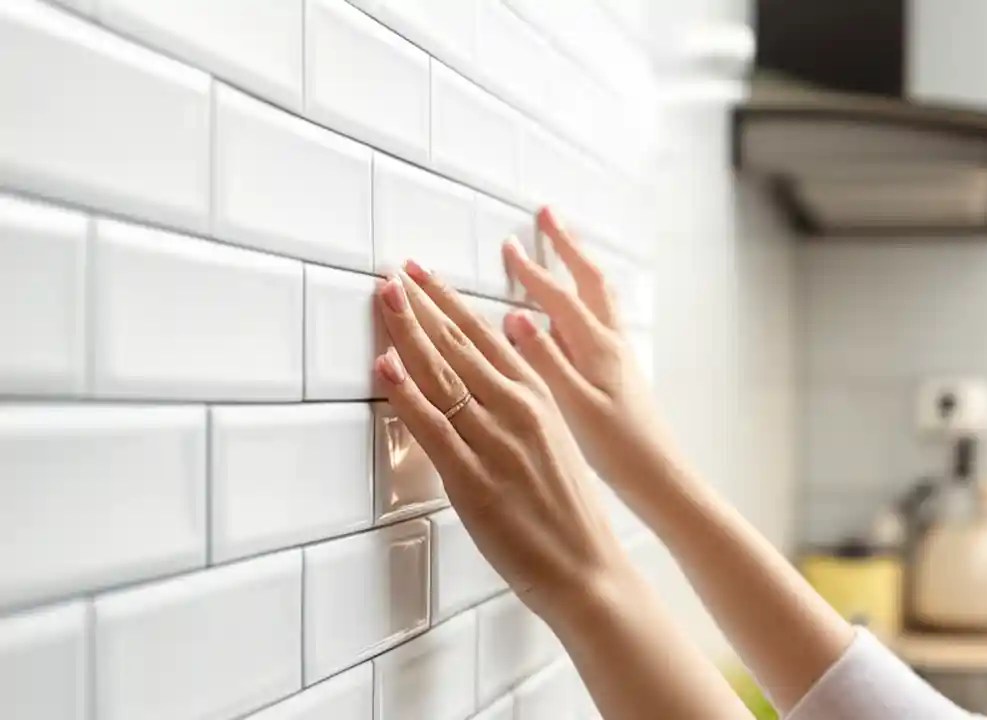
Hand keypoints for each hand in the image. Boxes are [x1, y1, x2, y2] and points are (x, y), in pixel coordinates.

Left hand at [372, 261, 631, 621]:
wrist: (587, 566)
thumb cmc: (568, 510)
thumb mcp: (554, 440)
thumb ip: (524, 406)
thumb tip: (494, 380)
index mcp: (539, 398)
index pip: (487, 338)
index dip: (451, 303)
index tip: (425, 276)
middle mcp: (518, 410)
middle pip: (461, 345)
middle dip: (424, 304)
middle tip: (395, 271)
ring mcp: (495, 442)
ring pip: (444, 374)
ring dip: (410, 332)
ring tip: (386, 297)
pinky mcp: (473, 478)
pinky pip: (433, 426)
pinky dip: (406, 392)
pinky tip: (385, 365)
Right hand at [501, 209, 680, 494]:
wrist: (661, 477)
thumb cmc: (619, 449)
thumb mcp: (574, 406)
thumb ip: (546, 360)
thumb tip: (515, 317)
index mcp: (597, 348)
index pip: (557, 296)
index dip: (530, 270)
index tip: (507, 244)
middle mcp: (612, 342)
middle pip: (589, 279)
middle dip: (566, 245)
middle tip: (548, 214)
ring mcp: (620, 355)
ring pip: (600, 296)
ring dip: (579, 266)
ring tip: (565, 247)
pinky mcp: (622, 371)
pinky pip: (602, 319)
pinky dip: (585, 299)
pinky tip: (574, 312)